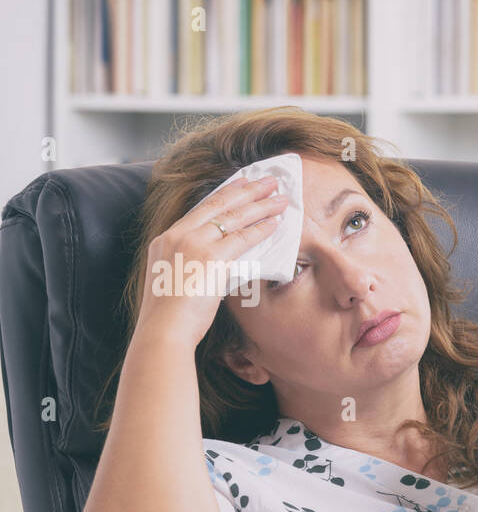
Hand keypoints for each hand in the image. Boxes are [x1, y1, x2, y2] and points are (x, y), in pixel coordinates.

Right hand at [135, 175, 287, 348]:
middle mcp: (177, 236)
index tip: (241, 183)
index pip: (199, 209)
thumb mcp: (174, 280)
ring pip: (233, 217)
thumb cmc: (169, 316)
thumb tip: (218, 264)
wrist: (163, 330)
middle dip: (247, 190)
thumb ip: (192, 265)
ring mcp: (193, 245)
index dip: (224, 194)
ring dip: (260, 205)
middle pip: (218, 204)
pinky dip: (261, 230)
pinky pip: (242, 239)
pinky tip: (276, 224)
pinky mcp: (210, 259)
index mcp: (165, 239)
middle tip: (268, 180)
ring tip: (281, 198)